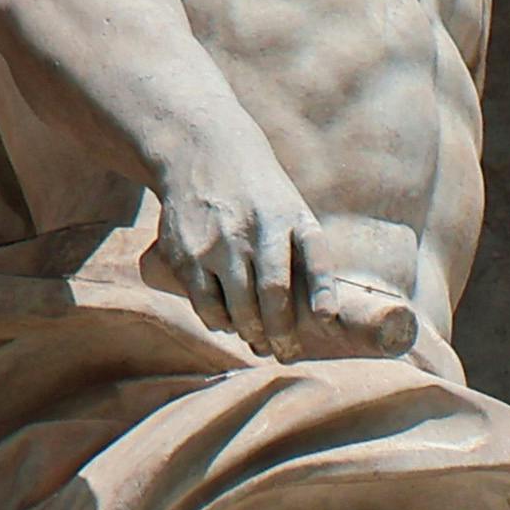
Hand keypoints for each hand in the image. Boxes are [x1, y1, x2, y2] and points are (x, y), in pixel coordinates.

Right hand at [147, 141, 330, 356]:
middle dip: (281, 334)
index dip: (322, 293)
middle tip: (286, 354)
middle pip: (272, 295)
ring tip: (260, 343)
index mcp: (289, 217)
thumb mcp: (293, 211)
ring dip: (251, 334)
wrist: (203, 155)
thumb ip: (310, 256)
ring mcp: (215, 242)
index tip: (326, 321)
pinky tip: (229, 325)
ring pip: (237, 307)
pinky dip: (219, 322)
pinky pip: (204, 303)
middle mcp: (253, 230)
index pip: (313, 258)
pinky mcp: (184, 254)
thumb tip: (326, 319)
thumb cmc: (261, 198)